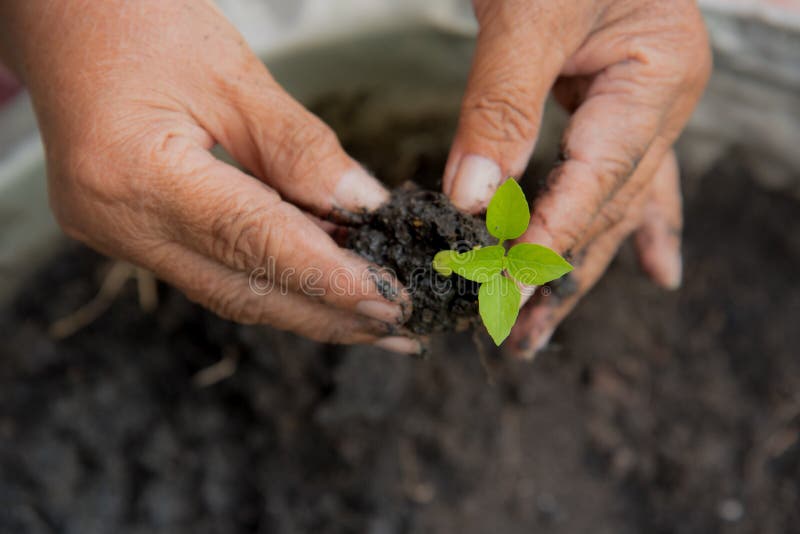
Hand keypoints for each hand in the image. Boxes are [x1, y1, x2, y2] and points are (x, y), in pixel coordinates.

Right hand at [0, 1, 419, 352]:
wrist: (62, 16)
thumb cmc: (136, 19)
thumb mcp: (231, 73)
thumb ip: (299, 148)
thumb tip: (364, 208)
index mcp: (134, 174)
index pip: (251, 242)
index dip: (328, 277)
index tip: (390, 301)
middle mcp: (116, 223)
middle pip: (242, 290)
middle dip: (326, 314)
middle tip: (397, 327)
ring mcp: (116, 236)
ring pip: (230, 292)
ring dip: (305, 309)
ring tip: (371, 322)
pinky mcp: (128, 234)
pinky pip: (212, 272)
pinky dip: (272, 281)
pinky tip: (320, 287)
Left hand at [443, 0, 710, 356]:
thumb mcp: (528, 12)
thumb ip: (502, 106)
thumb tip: (472, 198)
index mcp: (655, 77)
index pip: (594, 181)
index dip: (544, 239)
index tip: (498, 286)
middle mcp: (662, 97)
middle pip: (607, 208)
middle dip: (559, 274)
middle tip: (519, 336)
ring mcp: (648, 100)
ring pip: (614, 204)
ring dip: (581, 268)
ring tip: (549, 327)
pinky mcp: (621, 98)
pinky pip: (630, 174)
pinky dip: (630, 224)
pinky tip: (655, 268)